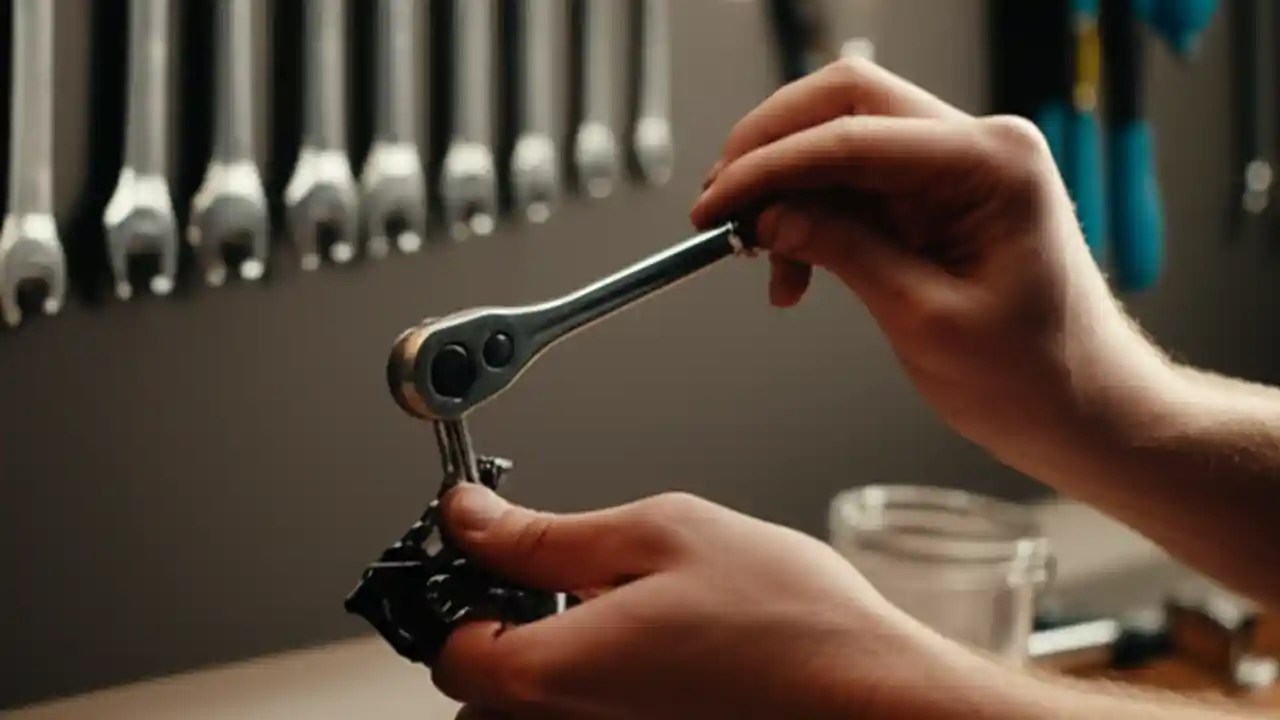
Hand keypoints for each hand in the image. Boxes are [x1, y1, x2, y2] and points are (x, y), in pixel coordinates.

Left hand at [432, 484, 967, 719]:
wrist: (879, 694)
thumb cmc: (790, 620)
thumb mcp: (659, 534)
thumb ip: (547, 535)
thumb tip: (470, 518)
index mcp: (556, 675)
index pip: (447, 652)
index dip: (456, 591)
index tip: (488, 549)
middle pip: (481, 692)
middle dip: (504, 628)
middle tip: (559, 579)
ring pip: (532, 709)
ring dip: (550, 655)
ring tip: (615, 610)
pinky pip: (588, 715)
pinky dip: (596, 678)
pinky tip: (649, 642)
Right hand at [692, 58, 1174, 475]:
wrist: (1085, 410)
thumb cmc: (1034, 378)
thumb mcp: (926, 320)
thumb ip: (846, 253)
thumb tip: (770, 216)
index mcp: (992, 163)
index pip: (853, 135)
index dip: (769, 166)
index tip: (716, 204)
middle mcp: (978, 145)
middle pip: (845, 103)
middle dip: (771, 150)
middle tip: (721, 208)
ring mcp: (957, 167)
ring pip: (840, 141)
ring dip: (787, 192)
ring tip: (761, 260)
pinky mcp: (938, 196)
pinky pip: (854, 184)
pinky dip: (811, 219)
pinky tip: (793, 273)